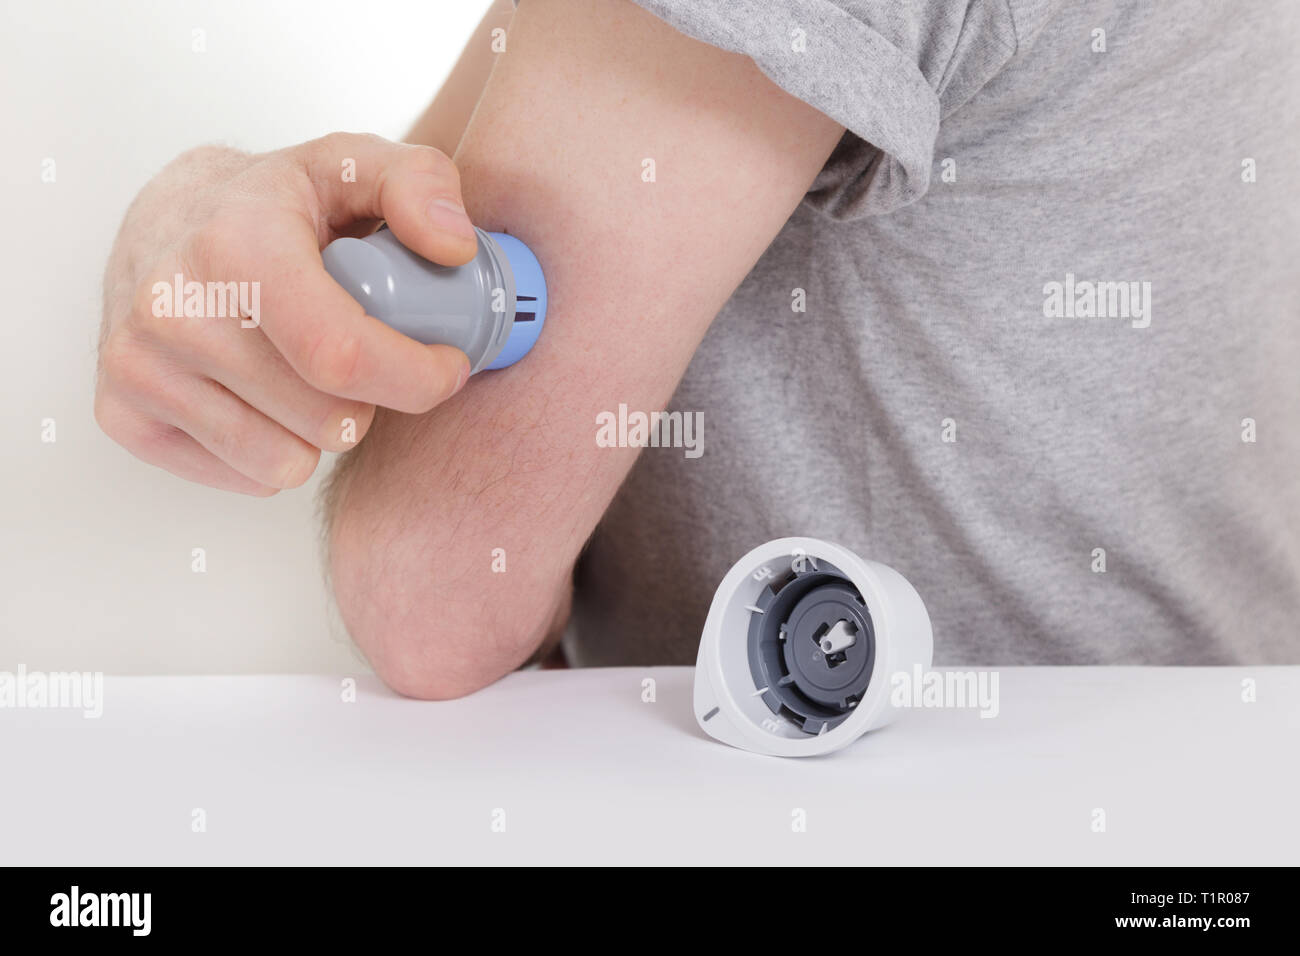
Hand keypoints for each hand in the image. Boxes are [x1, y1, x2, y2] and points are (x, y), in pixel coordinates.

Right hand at [95, 132, 476, 494]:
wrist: (163, 220)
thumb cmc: (273, 204)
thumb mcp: (351, 167)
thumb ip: (420, 184)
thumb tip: (455, 247)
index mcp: (235, 247)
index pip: (341, 357)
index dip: (416, 378)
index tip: (446, 366)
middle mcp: (173, 310)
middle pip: (329, 420)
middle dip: (370, 398)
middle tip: (359, 352)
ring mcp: (139, 367)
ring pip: (291, 462)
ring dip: (321, 427)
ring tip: (304, 368)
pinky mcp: (124, 415)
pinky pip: (250, 478)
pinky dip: (274, 447)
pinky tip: (263, 391)